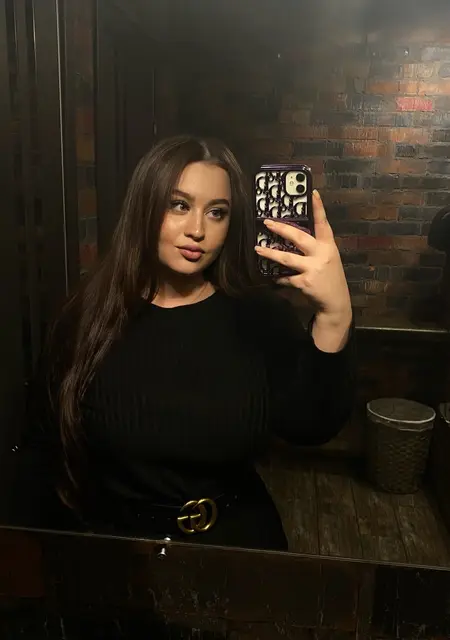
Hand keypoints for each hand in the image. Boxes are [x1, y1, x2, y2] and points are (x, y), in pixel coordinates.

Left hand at [254, 190, 351, 349]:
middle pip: (299, 237)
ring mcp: (313, 268)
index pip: (324, 224)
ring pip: (287, 258)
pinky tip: (272, 278)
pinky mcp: (305, 282)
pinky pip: (286, 278)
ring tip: (257, 249)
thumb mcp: (328, 259)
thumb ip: (315, 248)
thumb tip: (292, 237)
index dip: (318, 208)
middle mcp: (322, 255)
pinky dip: (278, 278)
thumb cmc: (330, 278)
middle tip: (267, 222)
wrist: (336, 302)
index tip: (313, 192)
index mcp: (328, 246)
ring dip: (270, 254)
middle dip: (281, 229)